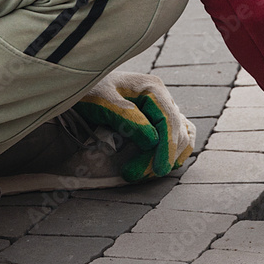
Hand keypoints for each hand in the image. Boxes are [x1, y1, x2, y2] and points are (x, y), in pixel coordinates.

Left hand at [73, 71, 194, 181]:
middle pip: (176, 131)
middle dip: (160, 157)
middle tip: (133, 175)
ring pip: (182, 136)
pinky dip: (173, 152)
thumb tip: (152, 141)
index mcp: (153, 88)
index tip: (158, 169)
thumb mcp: (103, 101)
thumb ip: (127, 118)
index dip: (167, 147)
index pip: (169, 120)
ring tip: (143, 173)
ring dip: (168, 157)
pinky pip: (177, 136)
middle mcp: (163, 98)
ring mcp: (162, 110)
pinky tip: (157, 164)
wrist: (82, 89)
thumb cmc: (90, 91)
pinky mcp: (158, 120)